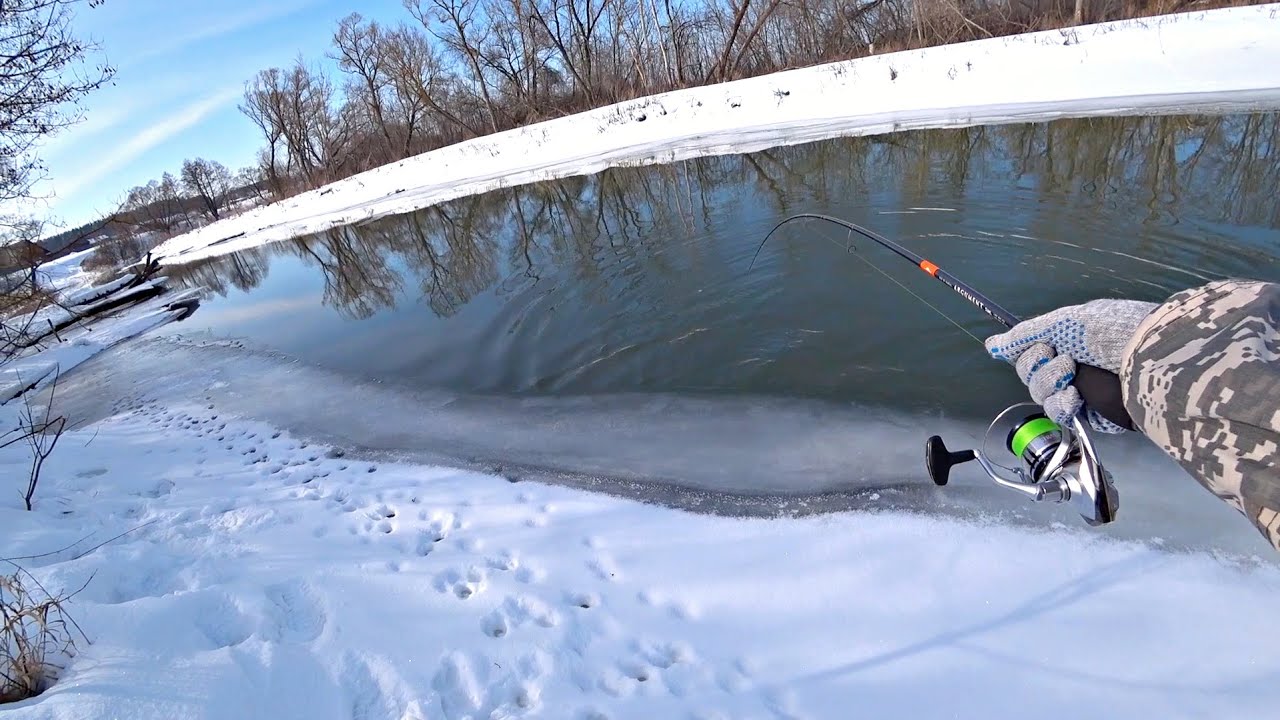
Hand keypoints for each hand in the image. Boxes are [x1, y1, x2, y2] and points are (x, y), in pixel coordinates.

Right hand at [984, 299, 1156, 431]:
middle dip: (1039, 367)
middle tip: (1063, 359)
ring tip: (1073, 375)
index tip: (1042, 346)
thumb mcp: (1065, 322)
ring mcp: (1081, 390)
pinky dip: (1061, 405)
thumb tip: (991, 344)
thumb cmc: (1112, 332)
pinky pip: (1058, 414)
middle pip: (1029, 374)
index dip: (1027, 351)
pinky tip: (1076, 397)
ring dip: (1049, 383)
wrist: (1149, 359)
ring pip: (1040, 395)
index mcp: (1069, 340)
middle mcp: (1073, 365)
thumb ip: (1026, 334)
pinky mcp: (1091, 415)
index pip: (1029, 351)